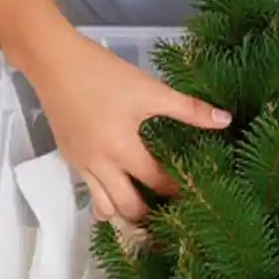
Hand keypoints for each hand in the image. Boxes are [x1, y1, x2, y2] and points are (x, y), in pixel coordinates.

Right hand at [19, 30, 231, 220]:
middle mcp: (100, 166)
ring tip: (144, 211)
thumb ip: (188, 109)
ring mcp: (81, 166)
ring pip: (104, 208)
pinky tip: (120, 192)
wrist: (53, 62)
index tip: (194, 196)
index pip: (156, 183)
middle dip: (149, 215)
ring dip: (124, 214)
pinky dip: (106, 200)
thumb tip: (225, 120)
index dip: (177, 191)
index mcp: (122, 150)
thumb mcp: (149, 90)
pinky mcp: (69, 160)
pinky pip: (90, 193)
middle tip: (169, 214)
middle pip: (127, 208)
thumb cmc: (104, 74)